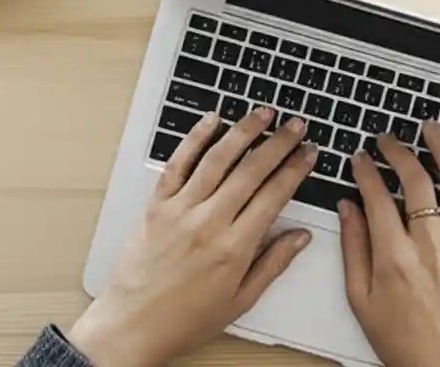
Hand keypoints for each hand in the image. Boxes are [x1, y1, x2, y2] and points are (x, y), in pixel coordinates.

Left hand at [69, 107, 316, 366]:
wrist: (132, 326)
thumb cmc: (184, 320)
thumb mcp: (240, 301)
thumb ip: (273, 264)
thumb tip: (300, 236)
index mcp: (234, 248)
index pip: (274, 195)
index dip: (295, 169)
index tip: (308, 153)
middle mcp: (208, 222)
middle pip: (251, 170)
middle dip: (278, 143)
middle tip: (296, 125)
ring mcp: (180, 210)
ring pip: (218, 159)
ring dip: (243, 131)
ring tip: (262, 114)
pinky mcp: (156, 205)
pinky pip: (178, 163)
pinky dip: (195, 138)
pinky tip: (212, 120)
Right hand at [339, 121, 439, 366]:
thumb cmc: (403, 338)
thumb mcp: (361, 299)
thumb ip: (353, 248)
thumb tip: (348, 207)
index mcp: (394, 257)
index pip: (377, 196)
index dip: (366, 170)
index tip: (360, 157)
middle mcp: (429, 245)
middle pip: (416, 182)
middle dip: (398, 152)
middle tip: (388, 139)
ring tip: (431, 129)